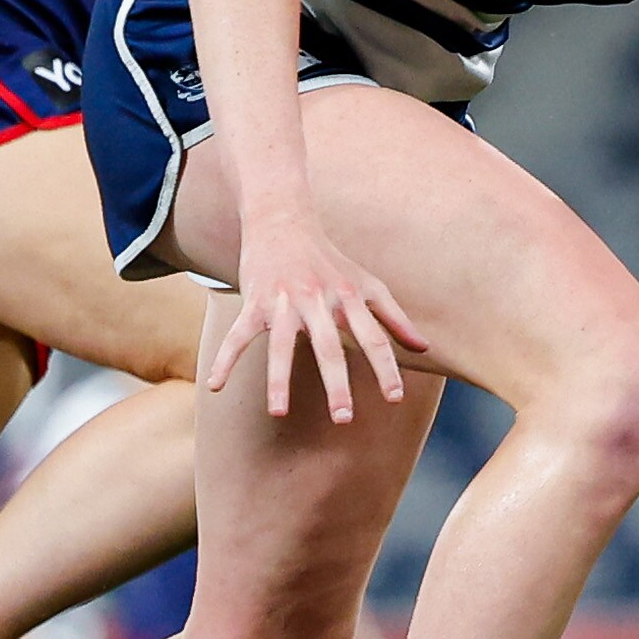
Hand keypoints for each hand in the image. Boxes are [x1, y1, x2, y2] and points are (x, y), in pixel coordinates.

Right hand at [207, 211, 429, 422]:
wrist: (283, 219)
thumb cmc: (330, 259)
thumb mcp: (367, 283)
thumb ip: (394, 317)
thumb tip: (424, 349)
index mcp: (348, 297)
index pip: (373, 338)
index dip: (386, 367)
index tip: (395, 399)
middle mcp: (318, 300)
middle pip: (329, 347)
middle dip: (337, 383)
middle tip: (343, 419)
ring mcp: (283, 302)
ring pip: (280, 345)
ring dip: (279, 379)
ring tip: (279, 412)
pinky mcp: (254, 302)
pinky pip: (237, 335)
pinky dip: (224, 360)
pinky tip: (214, 387)